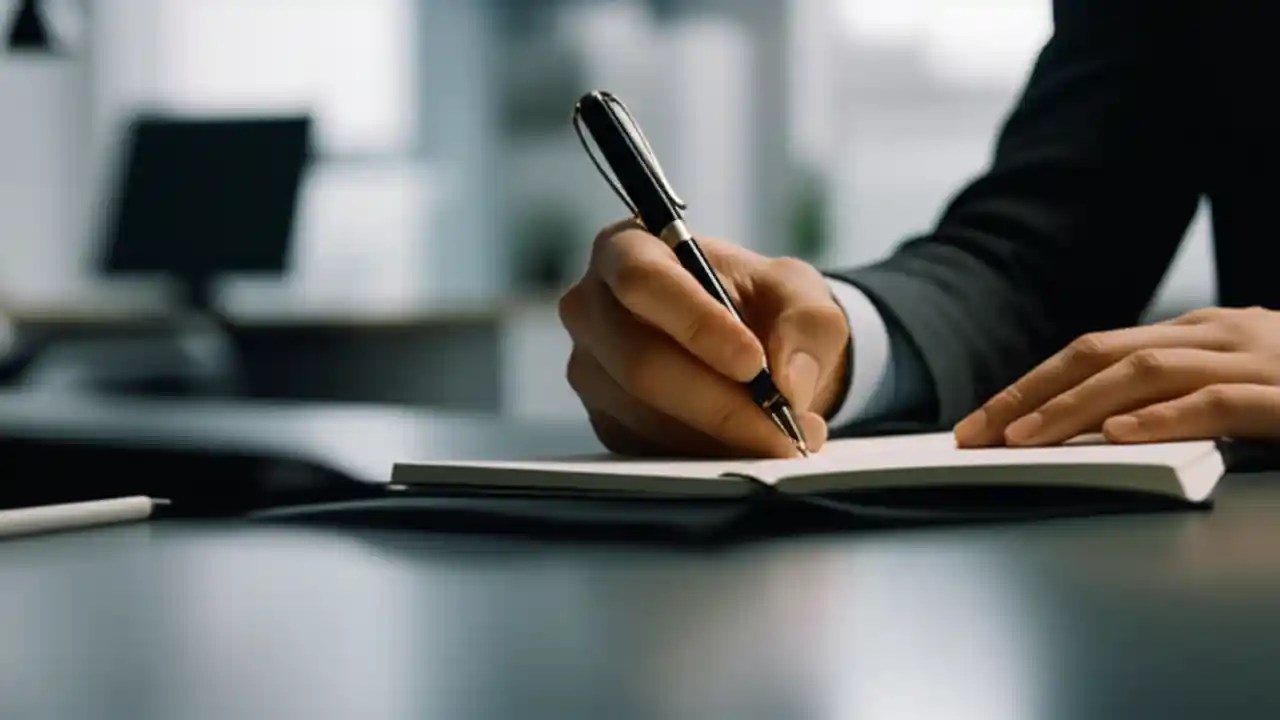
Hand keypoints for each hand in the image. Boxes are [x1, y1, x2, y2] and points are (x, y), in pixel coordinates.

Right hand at [559, 219, 850, 457]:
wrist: (746, 344)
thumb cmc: (760, 302)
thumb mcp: (798, 293)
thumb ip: (806, 323)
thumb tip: (789, 382)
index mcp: (626, 249)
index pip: (643, 282)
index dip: (696, 325)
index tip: (754, 364)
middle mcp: (593, 309)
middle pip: (641, 363)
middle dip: (719, 403)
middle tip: (781, 427)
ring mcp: (591, 369)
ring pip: (648, 415)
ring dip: (722, 436)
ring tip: (785, 439)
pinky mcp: (605, 420)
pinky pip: (650, 448)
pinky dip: (708, 454)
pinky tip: (750, 445)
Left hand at [954, 306, 1279, 446]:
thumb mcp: (1241, 385)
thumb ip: (1180, 395)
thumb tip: (1101, 425)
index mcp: (1203, 331)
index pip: (1095, 350)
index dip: (1030, 384)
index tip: (980, 421)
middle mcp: (1221, 333)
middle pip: (1100, 352)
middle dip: (1028, 394)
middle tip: (973, 434)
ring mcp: (1258, 359)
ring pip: (1144, 372)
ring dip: (1073, 408)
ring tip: (1023, 441)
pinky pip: (1218, 402)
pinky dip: (1165, 418)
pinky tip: (1119, 436)